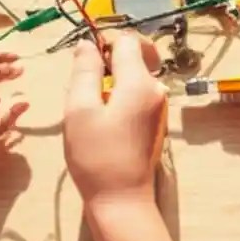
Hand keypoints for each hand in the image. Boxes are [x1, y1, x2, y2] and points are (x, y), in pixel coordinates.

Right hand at [64, 33, 165, 207]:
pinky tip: (103, 118)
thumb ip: (85, 71)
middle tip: (85, 84)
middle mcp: (157, 89)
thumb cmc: (96, 156)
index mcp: (140, 82)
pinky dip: (120, 95)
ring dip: (113, 80)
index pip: (126, 40)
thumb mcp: (80, 110)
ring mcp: (160, 106)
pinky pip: (138, 94)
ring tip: (90, 105)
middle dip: (108, 61)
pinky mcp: (156, 121)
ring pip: (135, 75)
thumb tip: (87, 44)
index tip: (84, 61)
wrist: (122, 200)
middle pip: (135, 56)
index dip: (103, 42)